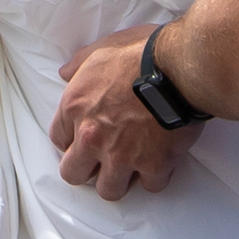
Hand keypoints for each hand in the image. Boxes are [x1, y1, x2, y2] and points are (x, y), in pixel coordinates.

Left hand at [50, 29, 188, 200]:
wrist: (180, 66)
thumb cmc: (143, 52)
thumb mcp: (103, 48)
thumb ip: (80, 63)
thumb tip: (65, 73)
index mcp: (76, 107)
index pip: (58, 138)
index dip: (72, 140)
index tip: (83, 138)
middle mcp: (92, 137)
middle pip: (73, 174)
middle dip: (86, 170)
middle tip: (101, 160)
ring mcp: (122, 155)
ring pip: (109, 190)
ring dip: (118, 180)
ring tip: (130, 168)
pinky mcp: (154, 164)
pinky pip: (150, 185)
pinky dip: (156, 176)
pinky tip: (161, 162)